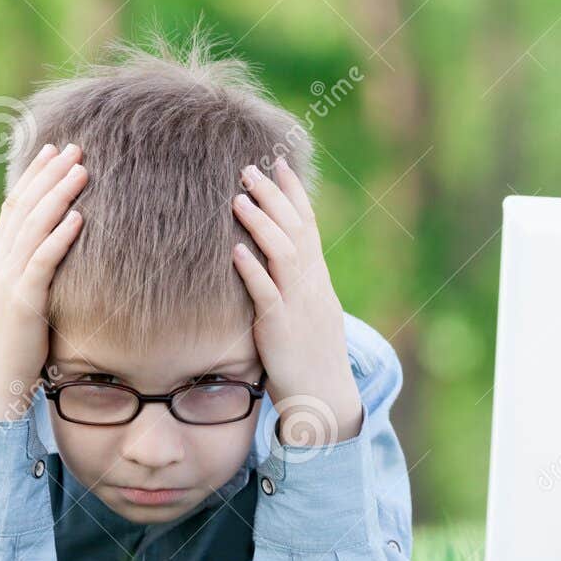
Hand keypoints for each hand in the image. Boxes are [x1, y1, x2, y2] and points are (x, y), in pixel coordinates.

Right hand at [0, 143, 87, 421]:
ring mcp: (7, 283)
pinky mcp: (22, 304)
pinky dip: (60, 237)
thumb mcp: (21, 301)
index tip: (52, 150)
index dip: (33, 177)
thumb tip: (55, 252)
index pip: (14, 207)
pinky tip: (79, 218)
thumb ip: (32, 274)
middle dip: (49, 175)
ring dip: (58, 196)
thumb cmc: (15, 346)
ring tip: (81, 170)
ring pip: (33, 229)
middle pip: (24, 209)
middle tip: (74, 147)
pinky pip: (42, 264)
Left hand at [231, 156, 362, 446]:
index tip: (279, 163)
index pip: (308, 226)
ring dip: (261, 224)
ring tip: (238, 198)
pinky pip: (267, 295)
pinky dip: (253, 271)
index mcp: (318, 279)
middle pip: (295, 231)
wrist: (324, 397)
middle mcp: (312, 286)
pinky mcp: (281, 329)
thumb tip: (273, 256)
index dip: (294, 194)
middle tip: (250, 168)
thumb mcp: (308, 312)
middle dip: (274, 197)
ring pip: (283, 255)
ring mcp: (299, 306)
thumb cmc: (310, 356)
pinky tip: (235, 251)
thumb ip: (294, 283)